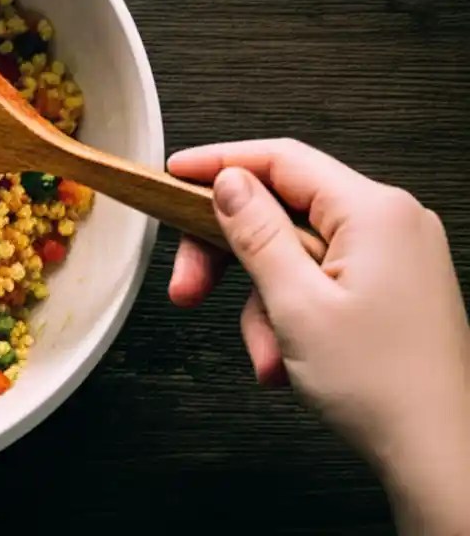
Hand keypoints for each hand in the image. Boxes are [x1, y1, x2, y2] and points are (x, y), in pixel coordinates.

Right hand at [166, 139, 469, 532]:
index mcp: (374, 213)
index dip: (220, 163)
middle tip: (189, 286)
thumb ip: (255, 233)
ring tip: (267, 353)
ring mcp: (396, 256)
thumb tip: (230, 183)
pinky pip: (320, 281)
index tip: (174, 175)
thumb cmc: (384, 388)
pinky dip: (292, 315)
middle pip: (281, 211)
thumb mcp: (295, 304)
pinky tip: (289, 360)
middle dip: (230, 254)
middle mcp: (392, 224)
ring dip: (262, 303)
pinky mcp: (393, 286)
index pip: (281, 160)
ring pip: (295, 255)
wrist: (441, 455)